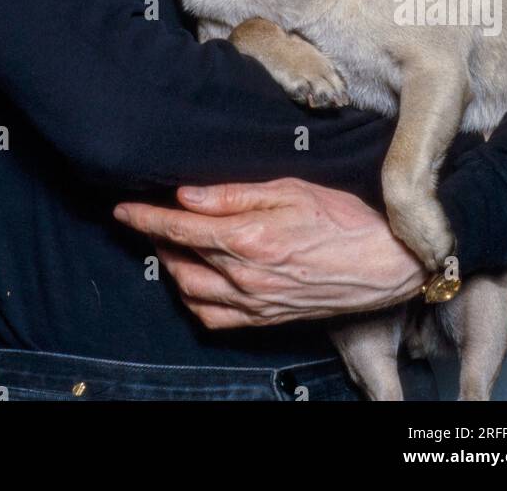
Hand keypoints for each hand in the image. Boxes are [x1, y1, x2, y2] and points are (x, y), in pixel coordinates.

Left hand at [112, 177, 427, 328]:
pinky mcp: (266, 318)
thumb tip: (185, 193)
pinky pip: (214, 319)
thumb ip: (233, 193)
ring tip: (167, 245)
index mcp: (248, 238)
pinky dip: (193, 300)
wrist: (385, 262)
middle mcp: (245, 276)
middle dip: (153, 240)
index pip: (179, 228)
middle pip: (177, 260)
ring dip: (170, 268)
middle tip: (143, 219)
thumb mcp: (288, 189)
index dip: (144, 217)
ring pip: (190, 292)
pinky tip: (194, 282)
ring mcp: (254, 303)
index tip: (121, 208)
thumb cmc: (342, 217)